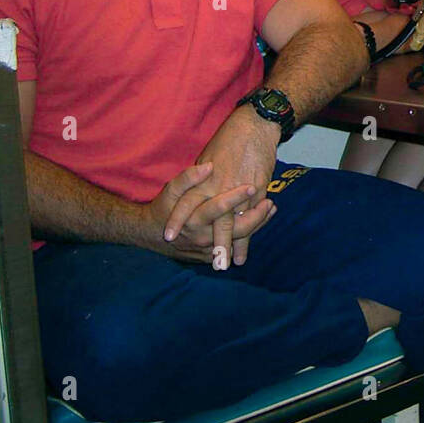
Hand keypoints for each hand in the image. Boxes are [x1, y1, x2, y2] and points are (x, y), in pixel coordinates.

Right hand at [146, 161, 275, 264]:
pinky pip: (234, 245)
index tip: (251, 186)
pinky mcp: (210, 255)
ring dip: (257, 224)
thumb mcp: (170, 190)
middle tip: (270, 203)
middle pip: (235, 229)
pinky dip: (250, 233)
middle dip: (255, 217)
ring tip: (271, 208)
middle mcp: (201, 237)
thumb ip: (188, 178)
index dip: (235, 197)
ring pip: (238, 239)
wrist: (152, 235)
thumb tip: (208, 167)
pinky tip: (262, 220)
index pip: (217, 208)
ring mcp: (207, 249)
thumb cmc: (163, 207)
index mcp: (192, 219)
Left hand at [171, 106, 279, 268]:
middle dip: (212, 244)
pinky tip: (249, 245)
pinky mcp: (257, 189)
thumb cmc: (229, 141)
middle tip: (211, 264)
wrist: (253, 126)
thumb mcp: (208, 158)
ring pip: (236, 223)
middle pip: (214, 221)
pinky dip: (251, 231)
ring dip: (235, 245)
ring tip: (233, 262)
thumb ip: (200, 182)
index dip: (178, 220)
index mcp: (204, 179)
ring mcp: (240, 190)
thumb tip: (195, 197)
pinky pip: (252, 215)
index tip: (170, 237)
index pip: (186, 203)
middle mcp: (220, 188)